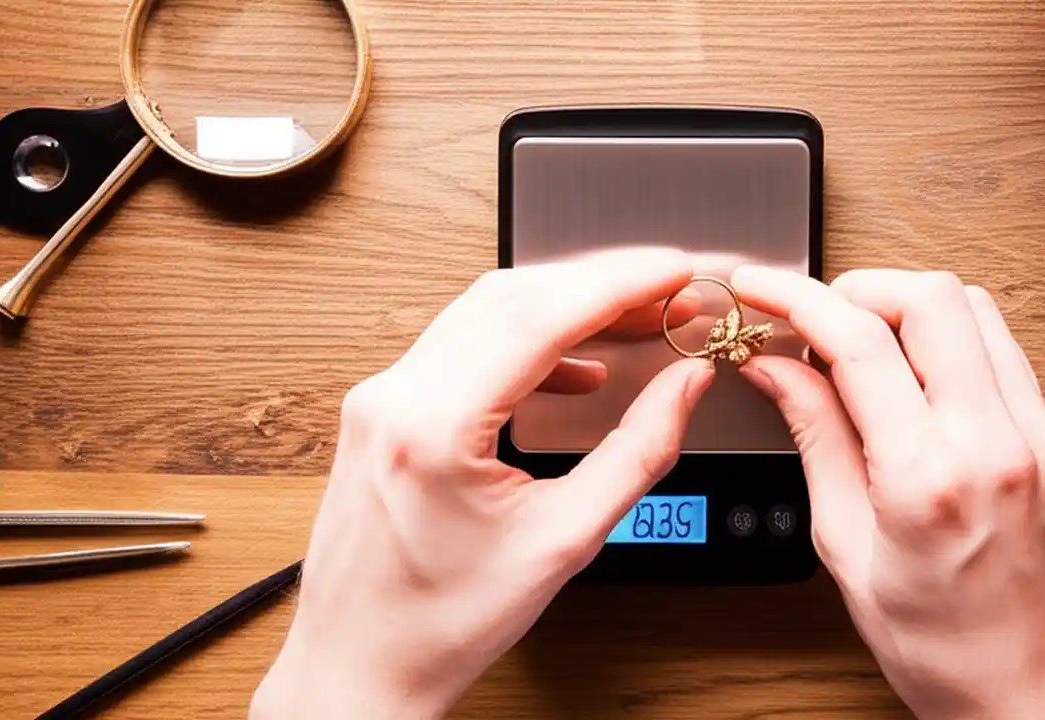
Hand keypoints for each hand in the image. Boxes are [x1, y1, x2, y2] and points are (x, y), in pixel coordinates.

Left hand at [250, 247, 713, 718]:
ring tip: (636, 320)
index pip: (540, 317)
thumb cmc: (442, 623)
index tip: (673, 270)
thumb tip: (684, 386)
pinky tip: (577, 367)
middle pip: (513, 298)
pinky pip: (462, 346)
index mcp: (432, 426)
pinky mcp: (383, 409)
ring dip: (565, 306)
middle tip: (668, 292)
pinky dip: (528, 342)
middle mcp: (394, 396)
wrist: (361, 666)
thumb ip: (637, 452)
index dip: (619, 283)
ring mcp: (380, 398)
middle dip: (601, 285)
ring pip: (485, 312)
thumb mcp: (563, 541)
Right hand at [730, 267, 1044, 719]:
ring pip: (972, 304)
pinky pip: (998, 343)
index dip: (796, 298)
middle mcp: (992, 442)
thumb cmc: (928, 634)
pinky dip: (944, 331)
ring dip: (903, 303)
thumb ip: (813, 433)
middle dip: (855, 287)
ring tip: (857, 340)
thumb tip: (773, 365)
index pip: (859, 342)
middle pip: (929, 296)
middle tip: (812, 317)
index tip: (758, 288)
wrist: (1011, 678)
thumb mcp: (842, 538)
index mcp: (927, 477)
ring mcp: (1032, 433)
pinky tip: (907, 364)